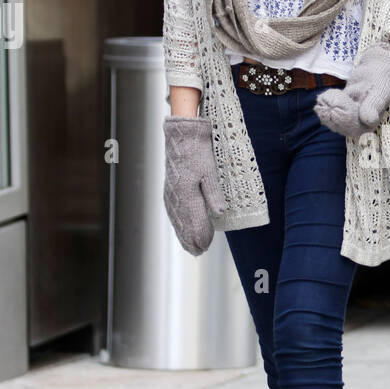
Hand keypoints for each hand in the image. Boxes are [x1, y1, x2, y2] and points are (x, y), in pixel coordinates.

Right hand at [163, 116, 226, 254]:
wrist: (181, 136)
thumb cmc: (198, 151)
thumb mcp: (210, 171)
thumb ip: (214, 194)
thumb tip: (220, 214)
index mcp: (187, 193)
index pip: (195, 221)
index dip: (201, 235)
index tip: (206, 246)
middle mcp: (176, 196)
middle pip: (184, 224)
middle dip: (192, 239)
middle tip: (199, 252)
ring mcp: (170, 193)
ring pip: (176, 219)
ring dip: (183, 233)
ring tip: (190, 246)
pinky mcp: (169, 189)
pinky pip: (172, 211)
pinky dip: (177, 222)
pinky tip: (180, 227)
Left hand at [314, 39, 389, 137]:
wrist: (378, 69)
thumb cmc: (382, 81)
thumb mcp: (379, 92)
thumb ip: (373, 106)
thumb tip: (369, 120)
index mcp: (370, 123)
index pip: (351, 128)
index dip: (340, 120)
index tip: (332, 107)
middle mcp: (360, 122)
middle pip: (340, 125)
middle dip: (330, 114)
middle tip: (323, 101)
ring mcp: (351, 115)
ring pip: (334, 119)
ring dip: (325, 110)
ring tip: (322, 99)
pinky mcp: (343, 107)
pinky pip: (332, 110)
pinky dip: (326, 105)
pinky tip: (322, 98)